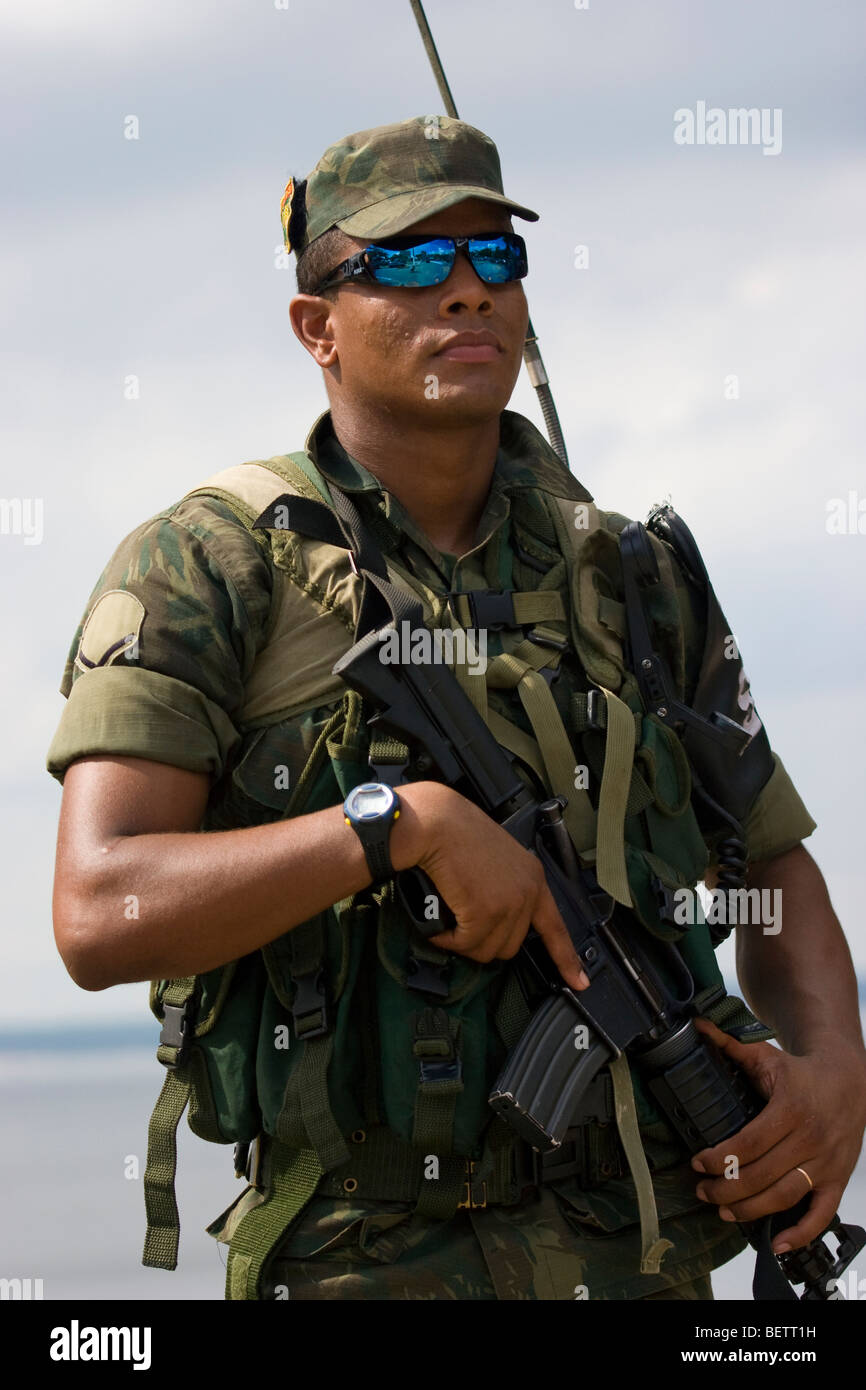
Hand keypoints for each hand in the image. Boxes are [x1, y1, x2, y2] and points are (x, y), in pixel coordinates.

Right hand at [391, 781, 588, 991]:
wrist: (438, 822)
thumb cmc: (455, 834)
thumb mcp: (496, 860)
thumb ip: (504, 889)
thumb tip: (490, 925)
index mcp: (533, 878)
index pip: (556, 927)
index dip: (566, 958)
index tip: (579, 981)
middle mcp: (528, 892)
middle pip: (510, 947)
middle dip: (482, 942)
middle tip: (460, 925)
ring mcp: (510, 903)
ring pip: (487, 950)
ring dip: (462, 943)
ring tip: (447, 919)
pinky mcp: (486, 912)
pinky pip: (465, 944)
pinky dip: (447, 940)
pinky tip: (439, 924)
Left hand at [690, 1017, 865, 1252]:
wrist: (850, 1081)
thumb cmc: (799, 1071)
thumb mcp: (766, 1055)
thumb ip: (730, 1045)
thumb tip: (697, 1025)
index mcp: (790, 1108)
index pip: (749, 1143)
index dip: (720, 1158)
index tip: (697, 1163)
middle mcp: (811, 1138)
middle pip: (763, 1175)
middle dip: (727, 1189)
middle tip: (703, 1192)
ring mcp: (827, 1162)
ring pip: (786, 1197)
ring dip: (751, 1210)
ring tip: (724, 1211)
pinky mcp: (837, 1179)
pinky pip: (821, 1214)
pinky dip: (800, 1234)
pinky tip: (775, 1244)